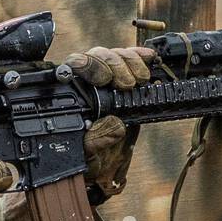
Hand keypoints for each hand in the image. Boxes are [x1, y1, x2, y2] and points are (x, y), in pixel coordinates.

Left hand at [65, 46, 155, 200]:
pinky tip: (150, 58)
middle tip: (126, 84)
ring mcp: (107, 77)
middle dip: (114, 65)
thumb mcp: (88, 156)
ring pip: (115, 55)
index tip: (104, 79)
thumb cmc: (90, 159)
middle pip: (97, 55)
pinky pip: (132, 59)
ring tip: (140, 79)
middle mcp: (86, 82)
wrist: (105, 165)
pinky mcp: (126, 78)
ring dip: (129, 62)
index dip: (88, 66)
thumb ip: (95, 142)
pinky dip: (141, 57)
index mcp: (70, 96)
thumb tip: (113, 124)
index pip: (72, 67)